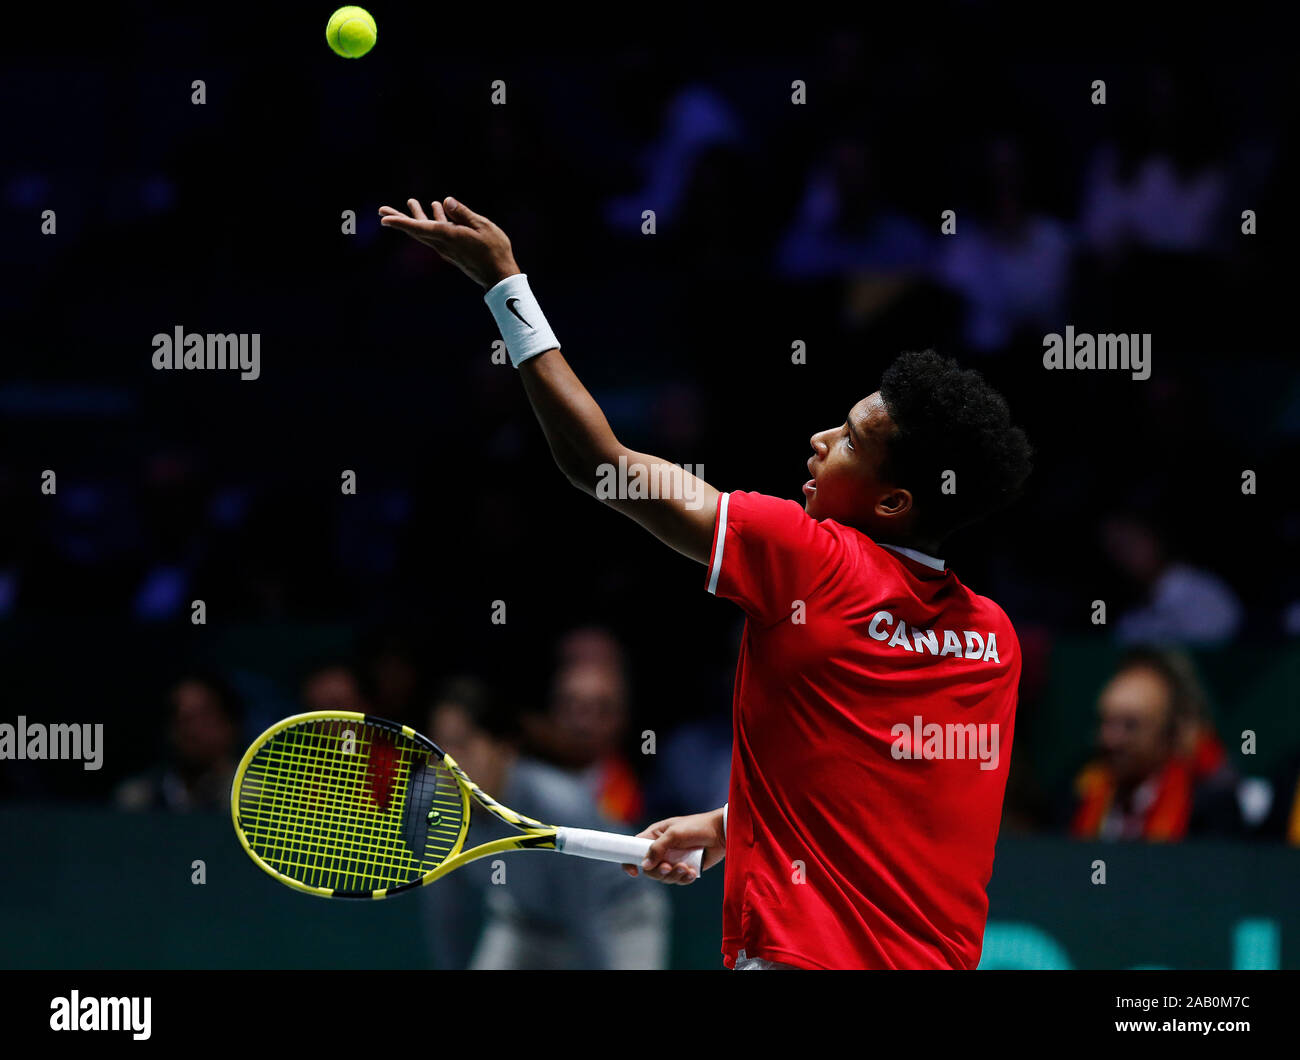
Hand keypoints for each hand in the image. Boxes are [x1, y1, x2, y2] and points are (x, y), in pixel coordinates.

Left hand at [378, 196, 519, 289]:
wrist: (500, 275)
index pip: (420, 227)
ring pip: (426, 231)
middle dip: (399, 219)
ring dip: (418, 216)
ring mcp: (447, 248)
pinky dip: (433, 220)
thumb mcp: (483, 226)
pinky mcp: (453, 250)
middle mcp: (443, 244)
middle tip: (381, 209)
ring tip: (411, 201)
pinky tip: (438, 209)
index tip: (384, 219)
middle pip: (416, 230)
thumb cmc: (495, 250)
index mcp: (449, 236)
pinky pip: (438, 233)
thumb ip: (463, 213)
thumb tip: (446, 201)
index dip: (401, 222)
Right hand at [622, 808, 726, 884]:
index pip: (634, 849)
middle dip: (659, 871)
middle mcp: (662, 849)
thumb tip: (644, 865)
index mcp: (655, 836)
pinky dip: (684, 878)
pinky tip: (692, 872)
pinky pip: (679, 880)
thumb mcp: (674, 834)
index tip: (634, 872)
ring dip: (674, 875)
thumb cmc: (697, 827)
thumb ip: (658, 848)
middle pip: (650, 869)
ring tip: (686, 868)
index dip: (630, 861)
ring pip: (664, 877)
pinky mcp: (686, 868)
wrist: (721, 833)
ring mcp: (674, 859)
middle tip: (669, 867)